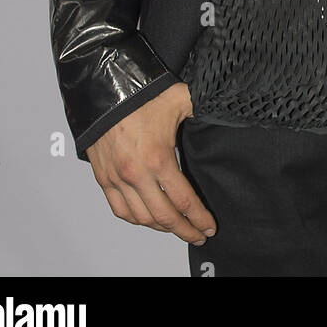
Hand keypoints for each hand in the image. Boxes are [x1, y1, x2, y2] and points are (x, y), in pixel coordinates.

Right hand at [86, 82, 215, 244]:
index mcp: (158, 159)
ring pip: (142, 218)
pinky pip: (121, 210)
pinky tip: (148, 219)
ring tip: (176, 227)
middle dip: (184, 231)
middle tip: (197, 236)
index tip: (208, 228)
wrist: (104, 90)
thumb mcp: (179, 98)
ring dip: (161, 227)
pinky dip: (136, 220)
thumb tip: (221, 106)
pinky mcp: (104, 179)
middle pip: (164, 217)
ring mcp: (118, 179)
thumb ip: (202, 107)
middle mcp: (136, 175)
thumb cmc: (139, 96)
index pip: (184, 201)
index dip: (199, 218)